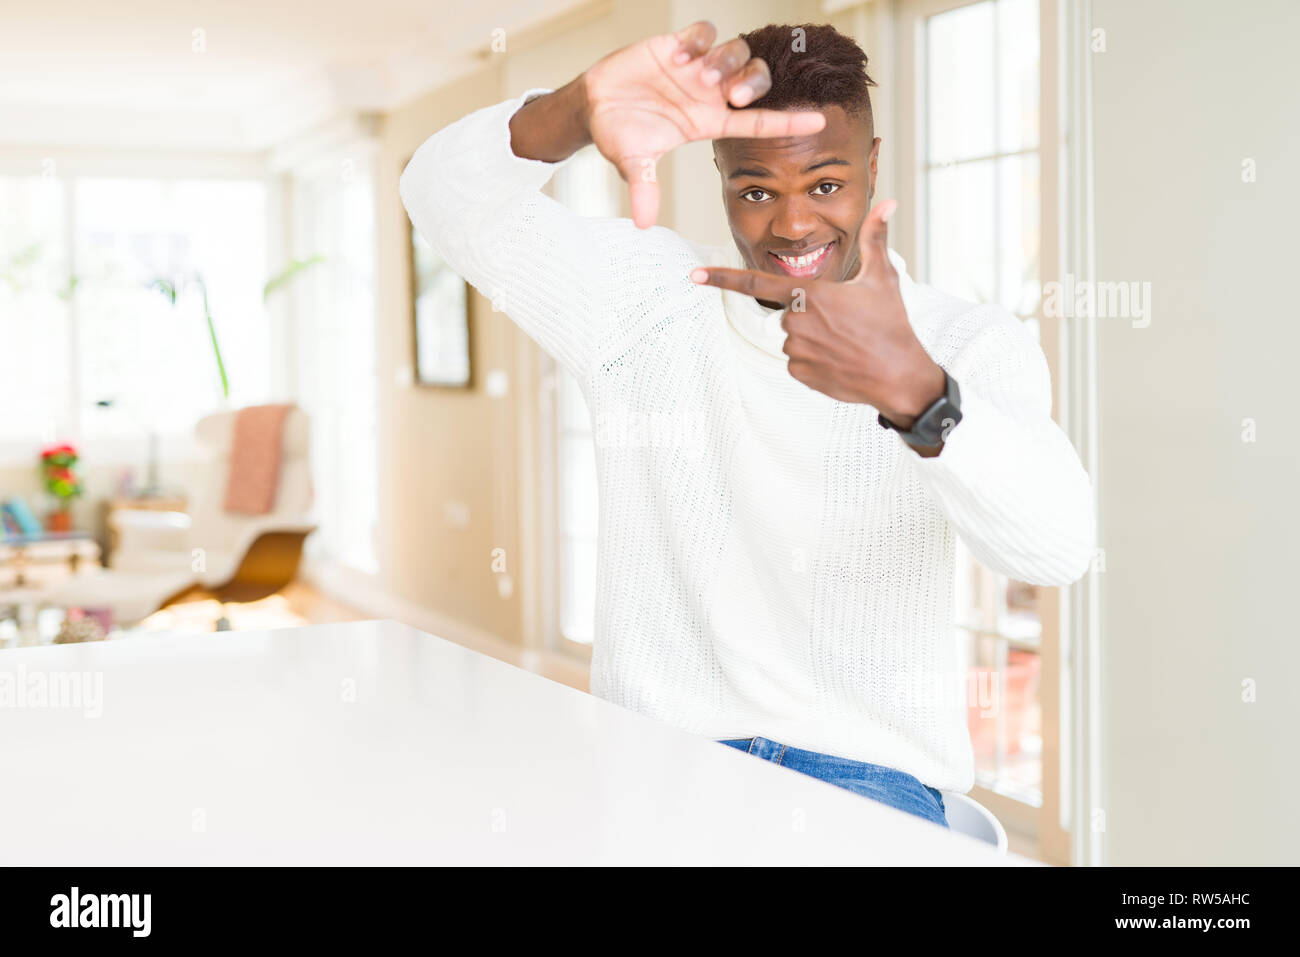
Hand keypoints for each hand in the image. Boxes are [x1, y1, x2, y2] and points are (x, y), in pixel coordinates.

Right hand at [583, 20, 825, 227]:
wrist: (594, 105)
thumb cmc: (620, 134)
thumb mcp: (633, 163)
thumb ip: (644, 189)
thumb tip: (643, 225)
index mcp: (709, 122)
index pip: (758, 122)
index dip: (789, 121)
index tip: (819, 122)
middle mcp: (710, 94)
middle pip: (756, 79)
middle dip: (753, 84)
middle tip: (732, 95)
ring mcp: (696, 67)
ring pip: (735, 53)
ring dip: (725, 62)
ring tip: (696, 75)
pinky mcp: (678, 45)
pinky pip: (704, 33)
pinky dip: (699, 41)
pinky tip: (680, 57)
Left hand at [690, 199, 945, 426]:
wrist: (898, 376)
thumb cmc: (890, 324)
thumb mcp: (882, 277)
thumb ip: (874, 238)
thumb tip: (888, 201)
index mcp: (810, 294)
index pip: (757, 283)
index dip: (722, 278)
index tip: (695, 275)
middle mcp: (796, 322)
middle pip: (788, 312)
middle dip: (811, 314)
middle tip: (846, 323)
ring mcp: (796, 350)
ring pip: (793, 337)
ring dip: (814, 337)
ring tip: (846, 343)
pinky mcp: (799, 373)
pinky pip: (797, 361)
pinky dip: (815, 360)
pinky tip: (840, 361)